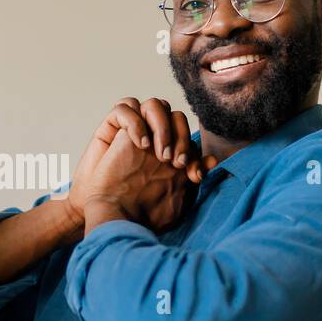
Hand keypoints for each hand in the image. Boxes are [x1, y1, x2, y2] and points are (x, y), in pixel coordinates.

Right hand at [64, 98, 204, 224]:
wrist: (109, 215)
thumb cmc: (140, 209)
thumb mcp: (174, 197)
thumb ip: (190, 177)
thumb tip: (211, 162)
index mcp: (170, 150)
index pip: (187, 135)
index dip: (191, 150)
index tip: (191, 175)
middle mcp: (154, 137)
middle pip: (175, 116)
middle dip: (180, 136)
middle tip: (175, 162)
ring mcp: (134, 130)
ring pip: (154, 106)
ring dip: (161, 126)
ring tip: (157, 154)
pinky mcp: (112, 128)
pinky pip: (124, 109)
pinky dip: (135, 122)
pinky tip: (140, 145)